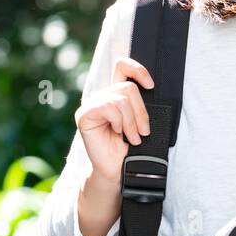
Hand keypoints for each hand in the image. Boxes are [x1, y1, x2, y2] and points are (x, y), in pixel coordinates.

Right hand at [75, 55, 153, 184]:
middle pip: (128, 86)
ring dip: (132, 122)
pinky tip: (116, 133)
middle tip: (143, 132)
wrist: (119, 170)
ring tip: (132, 138)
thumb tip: (149, 87)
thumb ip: (139, 103)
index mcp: (116, 94)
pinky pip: (109, 108)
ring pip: (121, 99)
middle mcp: (102, 96)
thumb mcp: (140, 121)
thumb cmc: (130, 148)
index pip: (122, 66)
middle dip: (140, 111)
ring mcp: (91, 105)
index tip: (151, 85)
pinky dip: (119, 122)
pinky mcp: (84, 115)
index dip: (138, 69)